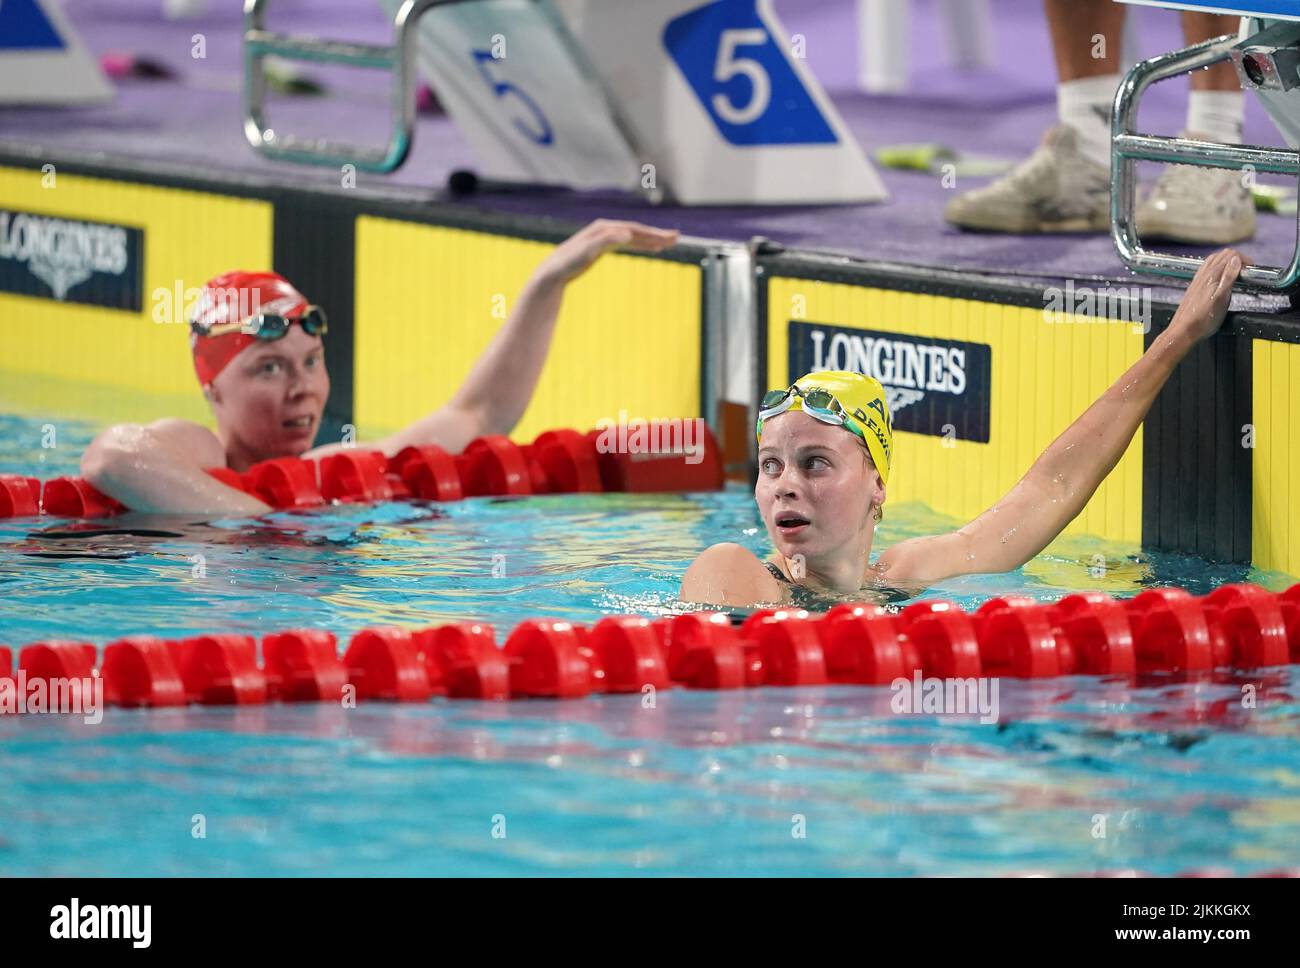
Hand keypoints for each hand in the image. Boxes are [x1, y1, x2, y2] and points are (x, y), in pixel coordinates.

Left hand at [536, 219, 678, 284]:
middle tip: (677, 237)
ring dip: (651, 239)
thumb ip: (605, 242)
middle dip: (656, 235)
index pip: (633, 230)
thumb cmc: (567, 264)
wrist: (552, 273)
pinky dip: (641, 245)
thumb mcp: (585, 253)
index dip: (651, 234)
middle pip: (636, 231)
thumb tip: (627, 235)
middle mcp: (606, 230)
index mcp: (604, 230)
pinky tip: (651, 248)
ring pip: (633, 237)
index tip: (668, 239)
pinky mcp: (603, 248)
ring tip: (669, 243)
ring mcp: (605, 239)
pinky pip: (628, 244)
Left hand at [1169, 248, 1247, 343]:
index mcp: (1212, 275)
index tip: (1251, 269)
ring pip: (1214, 260)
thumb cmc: (1203, 319)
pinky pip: (1207, 269)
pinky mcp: (1195, 286)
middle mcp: (1203, 274)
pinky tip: (1220, 277)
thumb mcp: (1222, 298)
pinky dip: (1217, 267)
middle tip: (1246, 270)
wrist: (1184, 331)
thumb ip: (1229, 277)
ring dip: (1227, 261)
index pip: (1231, 255)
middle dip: (1238, 258)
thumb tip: (1236, 259)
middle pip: (1223, 255)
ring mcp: (1198, 279)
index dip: (1245, 259)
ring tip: (1237, 271)